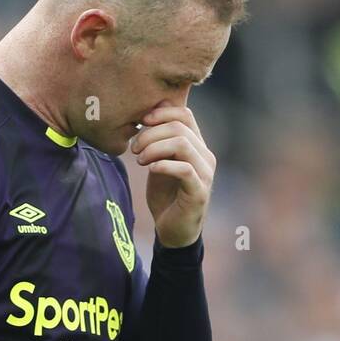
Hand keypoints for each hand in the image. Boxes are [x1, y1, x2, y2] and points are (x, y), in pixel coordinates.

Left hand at [130, 105, 215, 247]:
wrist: (173, 230)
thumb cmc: (166, 195)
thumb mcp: (158, 162)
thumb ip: (158, 140)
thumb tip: (150, 110)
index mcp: (197, 146)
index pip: (185, 115)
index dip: (161, 114)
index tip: (141, 124)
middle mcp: (205, 156)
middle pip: (179, 127)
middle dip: (151, 134)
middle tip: (134, 148)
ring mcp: (205, 174)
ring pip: (182, 144)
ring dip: (155, 148)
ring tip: (140, 160)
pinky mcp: (199, 192)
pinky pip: (184, 169)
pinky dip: (164, 165)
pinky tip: (150, 169)